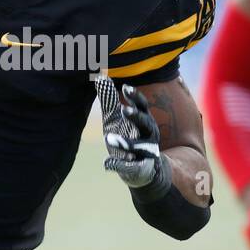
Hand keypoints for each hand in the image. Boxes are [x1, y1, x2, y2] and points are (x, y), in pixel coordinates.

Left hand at [97, 76, 168, 191]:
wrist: (143, 170)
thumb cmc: (128, 137)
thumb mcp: (116, 119)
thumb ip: (110, 101)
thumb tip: (101, 78)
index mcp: (144, 120)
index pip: (143, 106)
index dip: (135, 97)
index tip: (126, 88)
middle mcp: (149, 135)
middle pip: (146, 123)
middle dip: (136, 116)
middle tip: (123, 110)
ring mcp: (146, 153)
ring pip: (139, 147)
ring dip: (125, 143)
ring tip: (108, 138)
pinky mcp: (139, 169)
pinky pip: (130, 167)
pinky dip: (118, 165)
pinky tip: (106, 163)